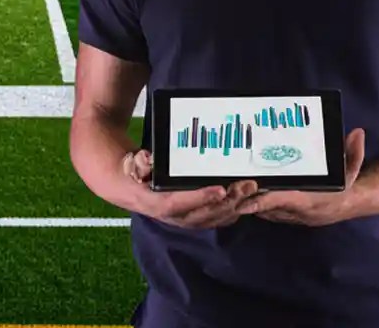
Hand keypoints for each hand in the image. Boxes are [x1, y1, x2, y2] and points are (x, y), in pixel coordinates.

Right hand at [123, 149, 259, 228]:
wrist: (128, 187)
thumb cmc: (133, 171)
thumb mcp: (132, 163)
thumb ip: (139, 162)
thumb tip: (145, 159)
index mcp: (155, 202)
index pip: (178, 203)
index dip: (200, 198)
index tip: (220, 189)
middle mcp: (173, 216)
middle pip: (203, 213)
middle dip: (227, 201)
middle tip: (246, 186)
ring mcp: (185, 219)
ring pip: (213, 218)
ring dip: (234, 205)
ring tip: (250, 189)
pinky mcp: (195, 218)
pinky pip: (216, 218)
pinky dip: (232, 210)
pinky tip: (246, 199)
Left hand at [235, 128, 366, 226]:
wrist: (347, 206)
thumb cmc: (345, 188)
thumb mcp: (352, 171)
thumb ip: (354, 153)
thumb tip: (358, 132)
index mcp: (307, 202)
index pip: (281, 201)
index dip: (260, 202)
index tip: (242, 202)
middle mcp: (294, 212)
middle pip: (264, 208)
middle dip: (245, 200)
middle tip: (226, 189)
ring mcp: (288, 216)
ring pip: (261, 211)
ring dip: (246, 203)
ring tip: (227, 189)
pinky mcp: (283, 216)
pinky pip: (264, 212)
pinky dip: (253, 204)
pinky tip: (239, 193)